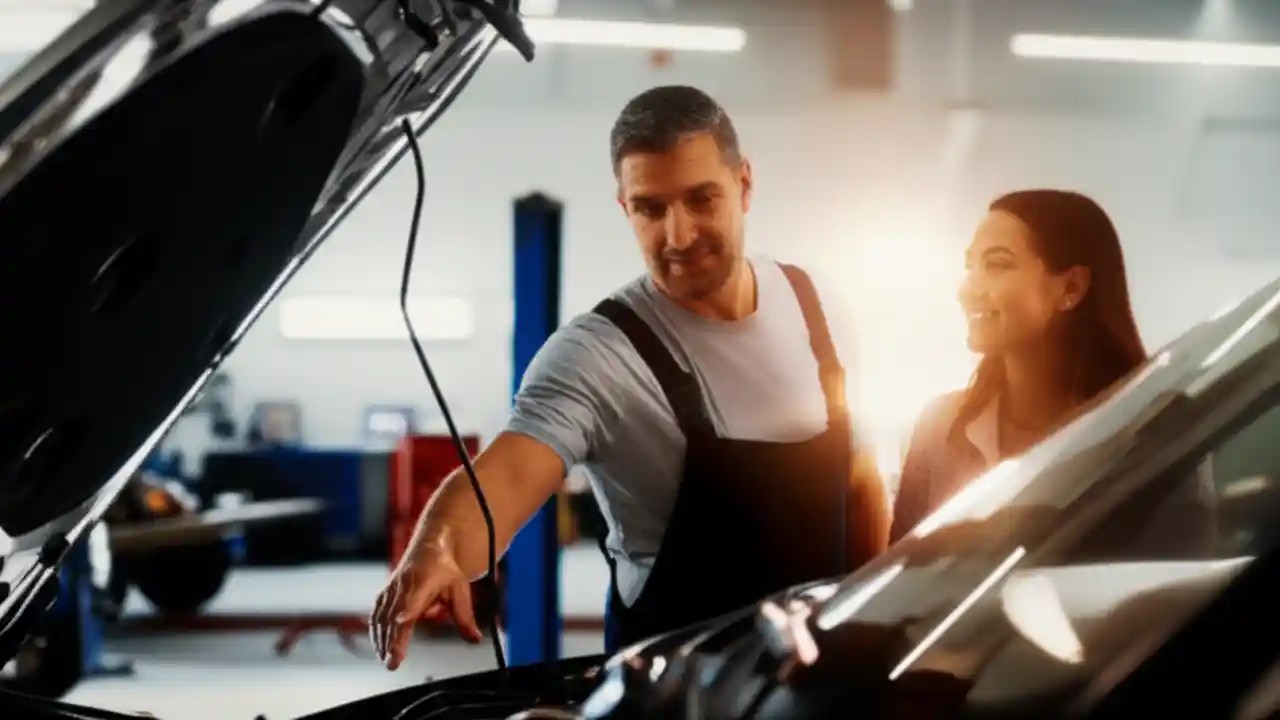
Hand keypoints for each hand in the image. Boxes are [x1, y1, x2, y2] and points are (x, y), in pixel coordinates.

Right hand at [370, 543, 482, 669]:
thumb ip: (464, 616)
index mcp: (419, 584)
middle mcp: (400, 587)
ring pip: (381, 617)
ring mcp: (390, 590)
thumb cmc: (444, 568)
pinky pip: (376, 614)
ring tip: (385, 660)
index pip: (408, 611)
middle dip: (389, 642)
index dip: (401, 628)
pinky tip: (379, 646)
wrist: (430, 545)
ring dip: (380, 639)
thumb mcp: (459, 589)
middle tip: (391, 664)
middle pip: (390, 618)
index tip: (397, 647)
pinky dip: (376, 631)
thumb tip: (474, 639)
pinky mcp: (385, 594)